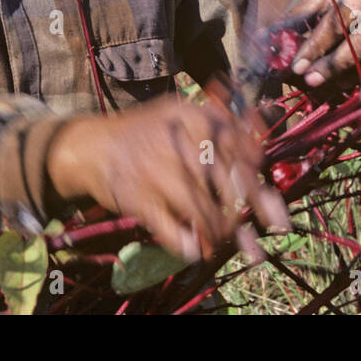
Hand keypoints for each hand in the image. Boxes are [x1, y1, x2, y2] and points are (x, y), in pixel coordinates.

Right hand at [45, 94, 290, 261]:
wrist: (92, 147)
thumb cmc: (147, 131)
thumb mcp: (182, 111)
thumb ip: (221, 122)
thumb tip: (262, 141)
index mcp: (191, 116)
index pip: (238, 145)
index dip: (256, 174)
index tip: (267, 197)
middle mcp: (176, 141)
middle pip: (226, 181)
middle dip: (244, 209)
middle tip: (248, 227)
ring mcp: (155, 172)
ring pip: (203, 210)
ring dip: (219, 230)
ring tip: (222, 237)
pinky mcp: (138, 200)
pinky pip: (172, 230)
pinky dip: (188, 244)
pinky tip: (196, 248)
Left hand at [280, 0, 360, 89]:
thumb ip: (303, 11)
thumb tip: (271, 35)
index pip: (335, 20)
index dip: (316, 45)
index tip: (298, 65)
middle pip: (359, 40)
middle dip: (333, 64)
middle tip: (311, 79)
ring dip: (351, 74)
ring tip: (330, 83)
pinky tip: (355, 79)